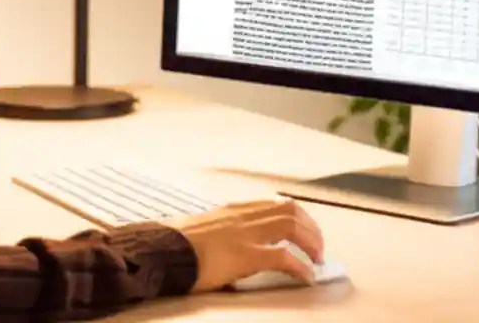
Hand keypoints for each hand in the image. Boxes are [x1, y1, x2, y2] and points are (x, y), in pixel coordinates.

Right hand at [167, 198, 324, 292]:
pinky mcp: (245, 255)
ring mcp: (245, 234)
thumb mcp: (203, 230)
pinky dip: (300, 266)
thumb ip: (223, 232)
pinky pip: (283, 257)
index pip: (275, 203)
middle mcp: (242, 215)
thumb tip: (232, 248)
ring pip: (292, 226)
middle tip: (318, 248)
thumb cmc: (175, 245)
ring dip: (311, 242)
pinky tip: (306, 276)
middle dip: (311, 228)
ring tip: (317, 258)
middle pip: (290, 210)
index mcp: (233, 209)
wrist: (160, 251)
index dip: (297, 215)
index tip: (305, 229)